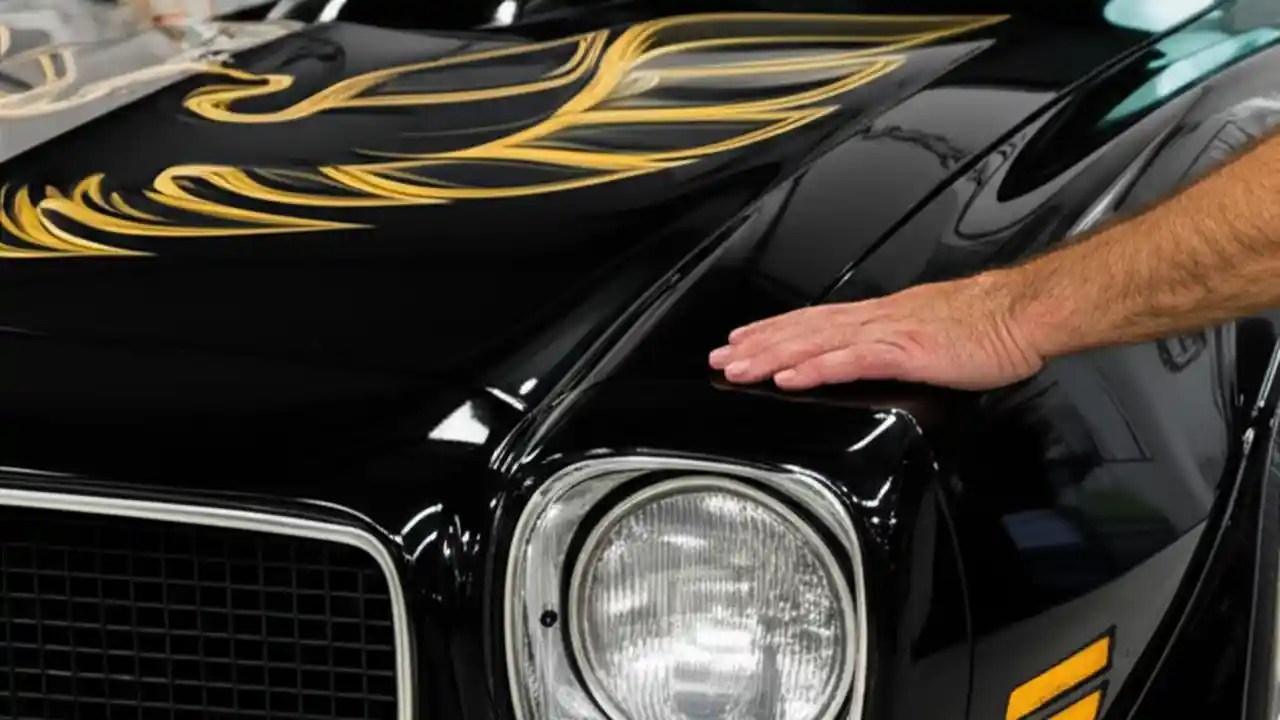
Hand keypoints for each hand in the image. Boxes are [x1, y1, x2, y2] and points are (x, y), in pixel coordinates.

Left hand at [708, 272, 1045, 390]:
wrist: (1025, 312)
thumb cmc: (989, 326)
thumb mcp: (932, 334)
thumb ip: (900, 345)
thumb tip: (880, 358)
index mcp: (882, 316)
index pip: (815, 320)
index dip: (775, 330)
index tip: (743, 339)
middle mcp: (876, 319)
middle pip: (803, 329)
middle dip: (758, 344)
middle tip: (720, 357)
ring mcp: (888, 333)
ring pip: (816, 342)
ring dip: (773, 356)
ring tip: (738, 368)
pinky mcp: (905, 350)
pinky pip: (851, 360)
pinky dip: (816, 367)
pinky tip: (790, 378)